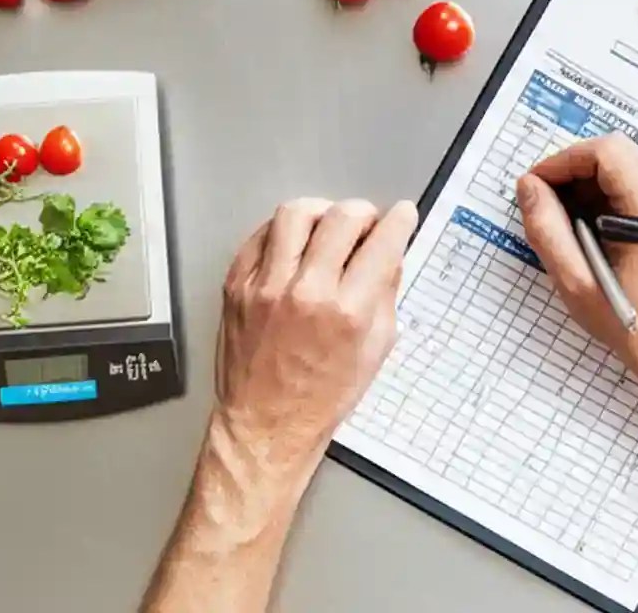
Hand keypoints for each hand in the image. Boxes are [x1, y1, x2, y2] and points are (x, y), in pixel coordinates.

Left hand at [214, 198, 418, 452]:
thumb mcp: (375, 350)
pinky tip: (295, 245)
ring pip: (295, 214)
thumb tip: (391, 254)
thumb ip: (385, 295)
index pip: (382, 243)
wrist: (266, 425)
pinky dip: (283, 233)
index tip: (401, 215)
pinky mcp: (236, 287)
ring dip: (321, 212)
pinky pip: (260, 236)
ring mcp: (265, 287)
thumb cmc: (322, 397)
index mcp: (348, 313)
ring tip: (328, 227)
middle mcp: (306, 293)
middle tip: (367, 224)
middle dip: (363, 213)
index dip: (399, 221)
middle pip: (341, 218)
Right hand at [517, 136, 637, 406]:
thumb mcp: (576, 282)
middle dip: (573, 168)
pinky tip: (587, 227)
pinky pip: (635, 184)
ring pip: (625, 165)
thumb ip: (547, 229)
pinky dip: (605, 194)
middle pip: (616, 152)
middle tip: (544, 200)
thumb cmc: (631, 325)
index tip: (536, 185)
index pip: (606, 152)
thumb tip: (529, 186)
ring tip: (563, 218)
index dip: (563, 160)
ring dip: (588, 181)